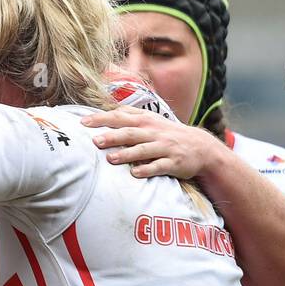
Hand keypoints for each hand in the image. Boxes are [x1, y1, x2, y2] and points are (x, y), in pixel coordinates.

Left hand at [80, 104, 218, 178]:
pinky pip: (159, 166)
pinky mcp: (173, 163)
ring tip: (110, 159)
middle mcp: (154, 132)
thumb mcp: (151, 120)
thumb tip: (106, 112)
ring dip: (127, 154)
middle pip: (130, 133)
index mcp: (146, 121)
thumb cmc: (168, 134)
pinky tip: (135, 174)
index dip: (102, 119)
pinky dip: (147, 170)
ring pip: (143, 150)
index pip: (120, 117)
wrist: (201, 147)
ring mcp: (164, 147)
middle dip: (112, 136)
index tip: (83, 122)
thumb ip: (130, 116)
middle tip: (95, 141)